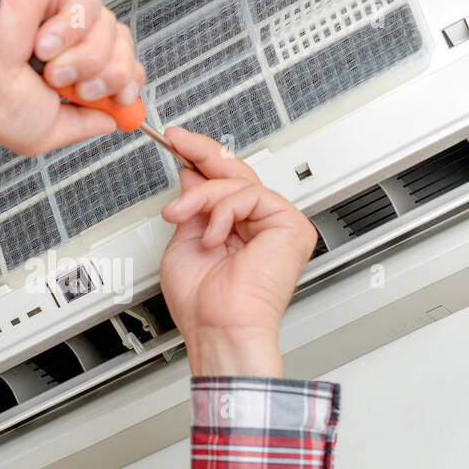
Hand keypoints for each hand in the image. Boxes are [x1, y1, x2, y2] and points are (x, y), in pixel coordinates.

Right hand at [0, 0, 145, 156]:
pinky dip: (68, 29)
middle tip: (78, 88)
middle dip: (110, 76)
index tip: (121, 100)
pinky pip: (89, 6)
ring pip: (110, 31)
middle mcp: (66, 45)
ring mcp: (61, 15)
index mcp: (64, 76)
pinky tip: (42, 40)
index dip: (126, 86)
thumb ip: (80, 128)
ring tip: (50, 67)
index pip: (117, 72)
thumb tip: (108, 121)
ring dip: (84, 58)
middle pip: (123, 51)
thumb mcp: (42, 134)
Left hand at [157, 129, 319, 377]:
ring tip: (180, 216)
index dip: (203, 160)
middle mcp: (261, 226)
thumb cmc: (203, 305)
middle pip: (237, 174)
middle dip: (204, 154)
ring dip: (202, 197)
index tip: (177, 144)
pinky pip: (252, 195)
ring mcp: (278, 225)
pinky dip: (223, 211)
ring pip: (238, 183)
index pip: (226, 185)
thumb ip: (192, 208)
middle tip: (178, 140)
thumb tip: (191, 175)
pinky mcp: (291, 226)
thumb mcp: (184, 242)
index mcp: (238, 231)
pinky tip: (213, 236)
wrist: (219, 329)